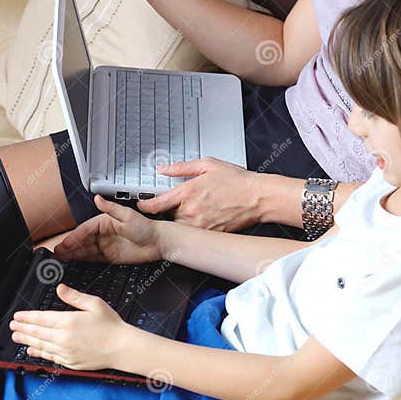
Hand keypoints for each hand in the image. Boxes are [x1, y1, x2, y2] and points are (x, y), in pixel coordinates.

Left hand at [9, 284, 127, 369]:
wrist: (121, 348)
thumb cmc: (111, 325)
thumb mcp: (94, 304)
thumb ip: (74, 296)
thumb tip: (60, 288)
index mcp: (68, 321)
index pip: (42, 318)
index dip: (27, 317)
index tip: (17, 316)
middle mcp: (64, 338)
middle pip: (38, 333)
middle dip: (23, 329)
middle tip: (12, 327)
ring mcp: (66, 352)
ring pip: (41, 346)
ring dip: (27, 341)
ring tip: (16, 338)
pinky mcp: (70, 362)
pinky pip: (50, 357)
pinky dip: (39, 353)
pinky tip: (32, 351)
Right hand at [53, 195, 161, 263]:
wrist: (158, 242)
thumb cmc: (146, 227)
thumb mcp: (128, 215)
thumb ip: (111, 208)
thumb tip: (97, 198)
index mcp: (104, 221)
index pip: (85, 229)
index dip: (74, 237)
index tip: (65, 244)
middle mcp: (103, 233)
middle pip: (82, 240)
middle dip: (69, 246)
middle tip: (56, 253)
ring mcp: (105, 245)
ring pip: (84, 250)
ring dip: (72, 254)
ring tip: (60, 259)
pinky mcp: (109, 256)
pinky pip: (92, 258)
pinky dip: (82, 260)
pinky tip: (73, 262)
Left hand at [137, 157, 261, 230]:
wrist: (258, 198)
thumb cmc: (237, 181)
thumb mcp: (208, 164)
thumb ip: (182, 167)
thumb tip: (164, 169)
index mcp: (187, 192)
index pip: (156, 204)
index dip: (145, 205)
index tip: (142, 205)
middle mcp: (191, 211)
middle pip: (166, 217)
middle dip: (169, 212)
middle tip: (179, 204)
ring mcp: (200, 225)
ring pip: (179, 227)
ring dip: (181, 221)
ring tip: (195, 211)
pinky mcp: (211, 235)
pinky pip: (194, 235)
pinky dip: (195, 229)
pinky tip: (205, 219)